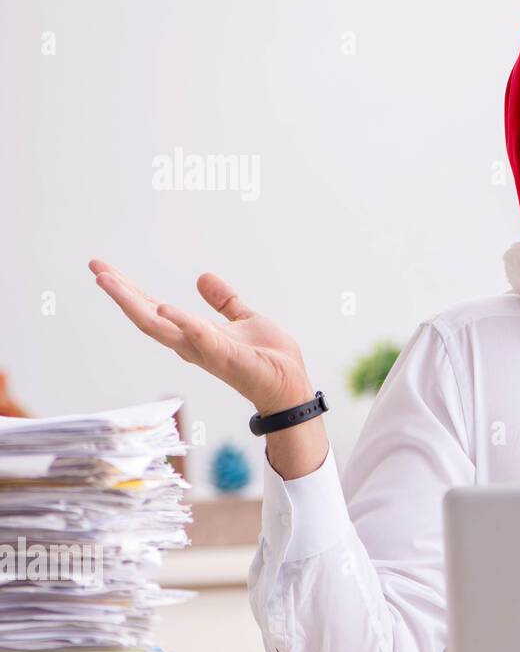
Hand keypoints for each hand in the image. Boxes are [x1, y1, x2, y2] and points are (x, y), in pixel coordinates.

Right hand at [89, 259, 313, 414]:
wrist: (292, 385)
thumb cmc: (269, 358)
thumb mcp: (244, 318)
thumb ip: (224, 301)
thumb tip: (203, 277)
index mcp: (195, 334)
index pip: (153, 310)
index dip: (128, 291)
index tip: (103, 269)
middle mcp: (192, 344)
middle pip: (146, 317)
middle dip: (119, 293)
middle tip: (95, 267)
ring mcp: (206, 351)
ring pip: (160, 327)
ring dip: (133, 303)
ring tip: (108, 280)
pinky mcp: (226, 357)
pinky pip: (201, 338)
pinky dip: (183, 323)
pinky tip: (164, 307)